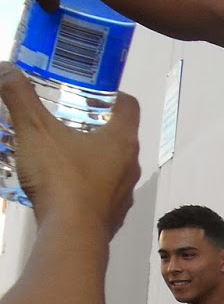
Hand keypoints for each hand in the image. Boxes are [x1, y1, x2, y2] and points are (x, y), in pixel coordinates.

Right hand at [1, 63, 138, 235]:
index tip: (93, 92)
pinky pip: (101, 194)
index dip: (113, 94)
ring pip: (111, 167)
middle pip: (119, 136)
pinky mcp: (111, 216)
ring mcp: (124, 193)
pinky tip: (61, 185)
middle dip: (95, 125)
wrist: (71, 235)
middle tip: (68, 117)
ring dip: (90, 157)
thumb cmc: (60, 178)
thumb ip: (19, 97)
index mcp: (122, 140)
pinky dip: (85, 185)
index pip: (129, 106)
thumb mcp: (34, 130)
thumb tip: (6, 68)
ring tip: (61, 150)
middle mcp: (131, 166)